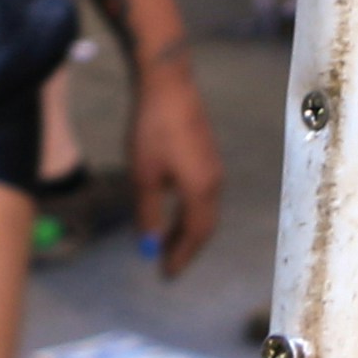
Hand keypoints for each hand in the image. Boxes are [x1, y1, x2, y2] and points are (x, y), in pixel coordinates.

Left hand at [127, 49, 221, 275]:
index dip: (181, 256)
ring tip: (165, 239)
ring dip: (187, 228)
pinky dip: (190, 209)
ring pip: (205, 208)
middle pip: (205, 225)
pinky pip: (204, 192)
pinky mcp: (207, 151)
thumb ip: (148, 213)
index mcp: (201, 189)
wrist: (167, 83)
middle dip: (186, 246)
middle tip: (166, 262)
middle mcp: (214, 180)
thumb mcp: (143, 175)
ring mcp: (213, 164)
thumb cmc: (152, 129)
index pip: (195, 235)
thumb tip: (148, 246)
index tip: (165, 275)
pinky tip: (172, 204)